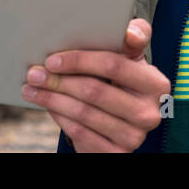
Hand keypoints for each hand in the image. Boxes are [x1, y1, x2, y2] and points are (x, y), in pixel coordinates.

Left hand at [23, 19, 169, 151]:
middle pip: (94, 91)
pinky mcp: (117, 154)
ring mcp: (134, 137)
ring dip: (52, 99)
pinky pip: (80, 133)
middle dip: (59, 81)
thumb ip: (134, 37)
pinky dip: (60, 117)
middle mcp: (149, 113)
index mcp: (156, 84)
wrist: (125, 122)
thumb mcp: (132, 59)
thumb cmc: (123, 81)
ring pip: (83, 113)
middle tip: (34, 74)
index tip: (53, 59)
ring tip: (33, 89)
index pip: (114, 66)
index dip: (80, 61)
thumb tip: (129, 33)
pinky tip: (49, 106)